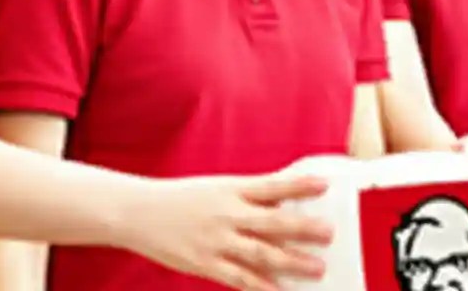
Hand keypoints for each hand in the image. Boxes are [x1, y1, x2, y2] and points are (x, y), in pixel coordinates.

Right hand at [121, 173, 333, 290]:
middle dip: (302, 230)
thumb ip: (247, 197)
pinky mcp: (206, 264)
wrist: (138, 213)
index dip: (298, 186)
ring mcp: (217, 241)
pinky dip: (262, 287)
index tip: (323, 185)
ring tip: (317, 268)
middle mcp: (226, 215)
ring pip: (261, 253)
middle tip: (329, 234)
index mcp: (231, 190)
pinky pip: (239, 279)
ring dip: (292, 261)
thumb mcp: (216, 189)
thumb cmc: (181, 199)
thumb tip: (283, 203)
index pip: (271, 186)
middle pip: (271, 222)